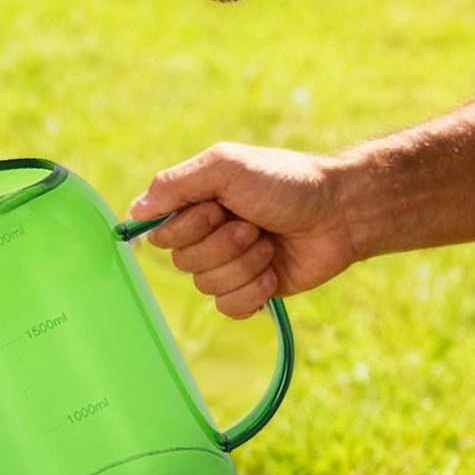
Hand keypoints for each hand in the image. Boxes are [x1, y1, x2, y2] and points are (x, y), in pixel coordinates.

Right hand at [128, 143, 358, 316]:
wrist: (341, 212)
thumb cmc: (285, 182)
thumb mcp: (225, 167)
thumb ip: (174, 184)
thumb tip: (133, 213)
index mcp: (193, 205)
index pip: (159, 235)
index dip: (187, 228)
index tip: (217, 208)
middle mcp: (205, 236)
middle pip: (182, 263)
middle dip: (222, 245)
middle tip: (253, 224)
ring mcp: (228, 265)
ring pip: (206, 286)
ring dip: (244, 264)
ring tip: (269, 243)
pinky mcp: (250, 292)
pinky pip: (228, 308)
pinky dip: (253, 291)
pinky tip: (273, 272)